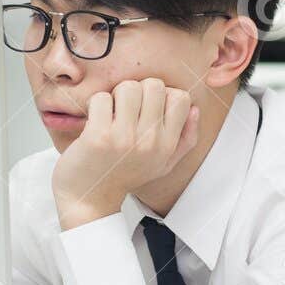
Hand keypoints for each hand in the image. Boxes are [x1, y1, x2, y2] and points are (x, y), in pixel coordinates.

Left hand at [51, 78, 199, 229]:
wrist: (90, 199)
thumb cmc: (125, 176)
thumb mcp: (163, 163)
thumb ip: (185, 138)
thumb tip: (194, 109)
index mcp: (167, 145)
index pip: (180, 98)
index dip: (163, 94)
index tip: (148, 107)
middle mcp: (149, 141)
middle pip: (154, 85)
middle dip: (138, 90)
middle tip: (127, 108)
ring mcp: (124, 138)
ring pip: (128, 87)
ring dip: (116, 95)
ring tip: (112, 111)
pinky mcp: (99, 136)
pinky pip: (102, 98)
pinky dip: (96, 104)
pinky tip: (95, 119)